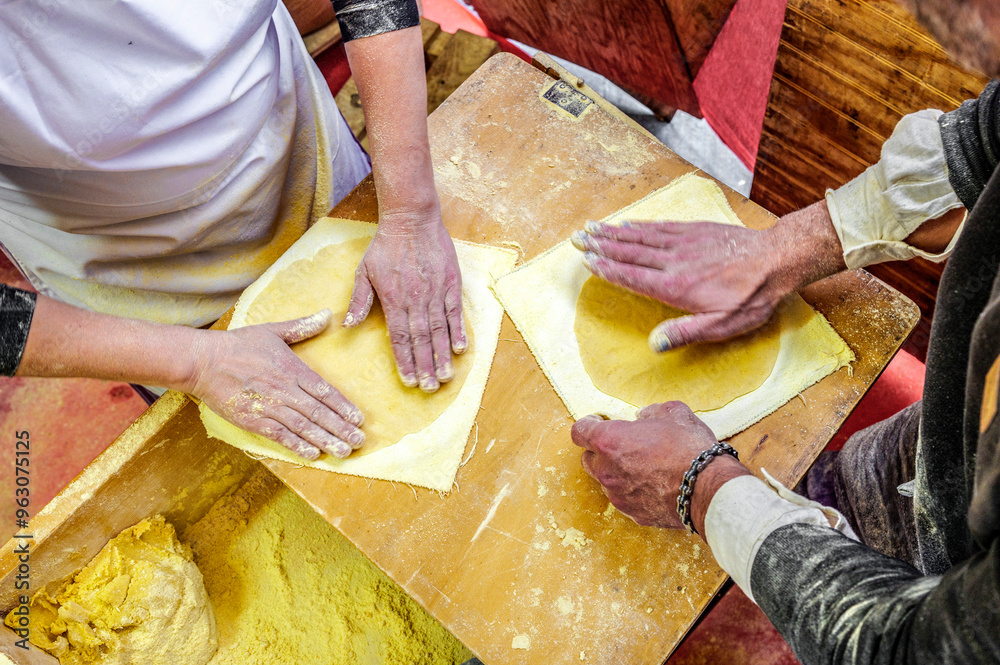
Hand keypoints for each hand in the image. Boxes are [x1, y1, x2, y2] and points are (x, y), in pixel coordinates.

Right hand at [188, 309, 364, 460]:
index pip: (324, 390)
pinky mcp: (251, 419)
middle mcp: (283, 389)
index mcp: (291, 368)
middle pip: (318, 412)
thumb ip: (301, 326)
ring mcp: (267, 406)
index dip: (343, 406)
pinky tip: (312, 454)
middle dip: (340, 428)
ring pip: (302, 426)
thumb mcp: (272, 330)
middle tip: (359, 441)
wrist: (202, 361)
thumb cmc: (238, 345)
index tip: (359, 419)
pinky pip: (278, 435)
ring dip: (324, 440)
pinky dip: (296, 445)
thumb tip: (326, 314)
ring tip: (343, 452)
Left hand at [344, 209, 464, 392]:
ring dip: (442, 355)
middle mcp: (415, 299)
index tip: (408, 381)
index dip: (404, 361)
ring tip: (445, 377)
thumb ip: (359, 300)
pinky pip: (455, 312)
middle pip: (420, 340)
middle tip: (430, 389)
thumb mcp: (364, 271)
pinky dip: (458, 331)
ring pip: (439, 330)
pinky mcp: (450, 283)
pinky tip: (460, 349)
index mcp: (393, 299)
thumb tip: (347, 324)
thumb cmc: (385, 245)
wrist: (411, 219)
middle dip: (425, 366)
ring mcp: (435, 292)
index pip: (399, 337)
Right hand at [571, 201, 845, 350]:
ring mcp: (685, 243)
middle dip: (601, 245)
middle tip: (576, 238)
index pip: (633, 276)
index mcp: (677, 287)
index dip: (608, 269)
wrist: (779, 258)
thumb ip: (687, 333)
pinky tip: (628, 223)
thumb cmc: (753, 297)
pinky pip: (661, 226)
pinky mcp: (696, 231)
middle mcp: (675, 261)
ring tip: (592, 227)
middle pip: (630, 252)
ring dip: (614, 232)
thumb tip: (654, 344)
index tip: (586, 260)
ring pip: (641, 236)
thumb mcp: (724, 325)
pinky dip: (640, 225)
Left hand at [571, 402, 749, 531]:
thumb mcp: (673, 413)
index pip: (579, 432)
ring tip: (644, 466)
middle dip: (601, 451)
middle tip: (623, 444)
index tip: (597, 422)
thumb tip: (644, 417)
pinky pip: (625, 498)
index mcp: (609, 441)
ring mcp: (618, 495)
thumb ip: (651, 412)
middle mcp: (607, 471)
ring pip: (607, 481)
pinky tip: (654, 485)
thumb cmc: (689, 448)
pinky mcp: (633, 513)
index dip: (587, 425)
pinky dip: (633, 491)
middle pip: (588, 459)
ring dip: (618, 473)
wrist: (708, 489)